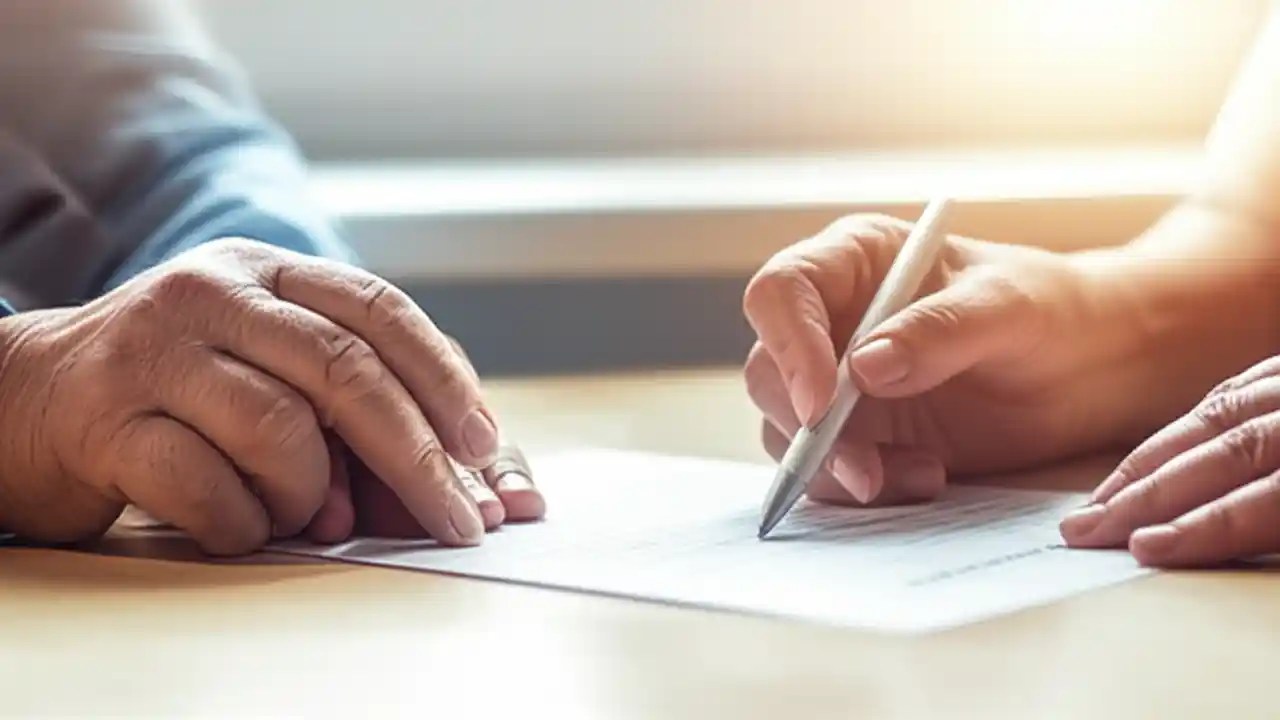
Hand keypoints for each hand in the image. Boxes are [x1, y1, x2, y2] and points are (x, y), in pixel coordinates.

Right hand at [0, 238, 543, 553]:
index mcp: (268, 270)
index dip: (442, 379)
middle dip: (415, 457)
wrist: (28, 402)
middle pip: (344, 369)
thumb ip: (362, 405)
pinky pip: (205, 483)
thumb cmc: (184, 395)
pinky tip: (240, 524)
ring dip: (312, 495)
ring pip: (278, 427)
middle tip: (459, 520)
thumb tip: (486, 476)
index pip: (378, 309)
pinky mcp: (102, 417)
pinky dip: (242, 522)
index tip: (484, 447)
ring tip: (309, 516)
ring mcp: (152, 350)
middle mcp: (211, 292)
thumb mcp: (272, 367)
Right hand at [742, 213, 1153, 505]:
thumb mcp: (1009, 308)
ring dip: (838, 466)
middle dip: (807, 426)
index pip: (781, 291)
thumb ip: (939, 330)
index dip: (788, 344)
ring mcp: (840, 382)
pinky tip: (926, 477)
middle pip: (769, 370)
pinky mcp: (860, 435)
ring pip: (789, 430)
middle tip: (864, 468)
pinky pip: (828, 470)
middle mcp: (832, 320)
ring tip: (920, 474)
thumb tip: (864, 366)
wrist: (1094, 369)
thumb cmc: (1054, 311)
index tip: (824, 402)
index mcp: (854, 262)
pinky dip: (864, 487)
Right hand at [1061, 355, 1279, 566]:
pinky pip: (1234, 389)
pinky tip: (1156, 453)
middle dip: (1149, 495)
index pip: (1272, 498)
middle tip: (1088, 529)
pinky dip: (1185, 425)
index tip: (1146, 548)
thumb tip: (1265, 575)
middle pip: (1229, 453)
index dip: (1208, 526)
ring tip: (1100, 501)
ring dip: (1149, 463)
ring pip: (1217, 417)